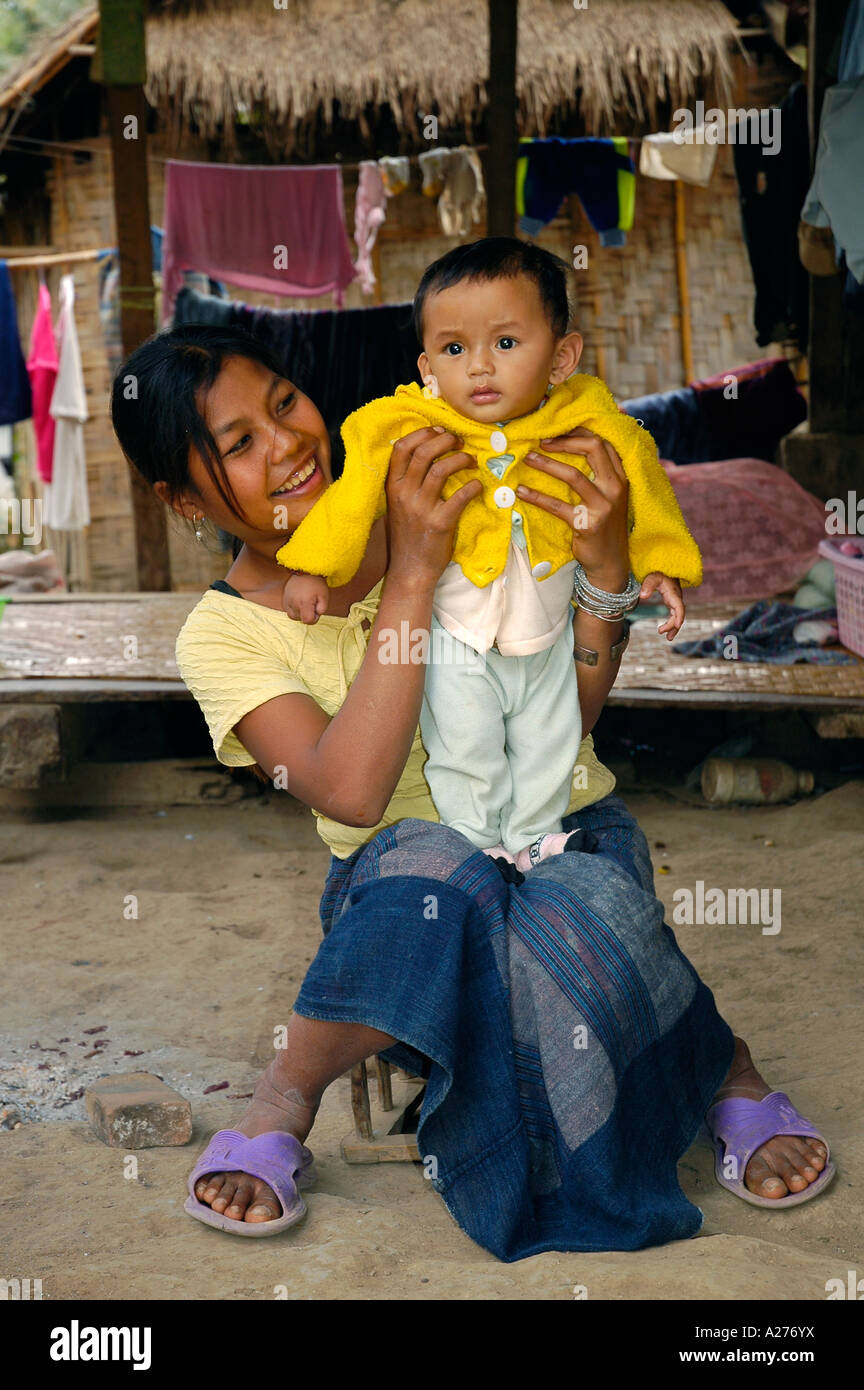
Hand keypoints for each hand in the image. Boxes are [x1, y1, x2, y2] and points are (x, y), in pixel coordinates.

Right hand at [282, 571, 329, 624]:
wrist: (303, 570)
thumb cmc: (315, 583)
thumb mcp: (324, 595)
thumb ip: (322, 609)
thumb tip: (316, 615)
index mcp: (304, 603)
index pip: (307, 621)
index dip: (314, 618)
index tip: (316, 609)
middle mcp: (293, 604)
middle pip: (301, 619)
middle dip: (307, 614)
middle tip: (311, 602)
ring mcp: (287, 602)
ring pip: (294, 616)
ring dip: (300, 612)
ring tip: (305, 601)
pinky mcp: (284, 600)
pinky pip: (289, 611)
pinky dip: (295, 609)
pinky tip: (299, 600)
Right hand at [385, 426, 481, 587]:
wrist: (410, 570)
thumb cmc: (407, 536)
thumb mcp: (398, 505)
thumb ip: (406, 482)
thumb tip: (426, 452)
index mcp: (392, 487)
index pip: (401, 448)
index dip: (422, 433)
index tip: (439, 431)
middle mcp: (404, 495)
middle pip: (424, 452)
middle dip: (445, 440)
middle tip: (459, 442)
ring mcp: (421, 509)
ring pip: (442, 469)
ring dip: (461, 459)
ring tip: (470, 460)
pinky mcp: (440, 523)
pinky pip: (461, 496)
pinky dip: (473, 486)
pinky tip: (477, 485)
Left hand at [515, 427, 629, 591]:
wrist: (611, 562)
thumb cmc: (605, 526)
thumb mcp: (609, 497)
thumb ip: (599, 474)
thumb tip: (573, 446)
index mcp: (620, 478)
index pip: (602, 443)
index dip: (579, 432)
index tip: (557, 430)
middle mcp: (615, 488)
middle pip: (592, 449)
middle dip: (564, 441)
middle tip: (541, 441)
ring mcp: (603, 506)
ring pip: (573, 476)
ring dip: (547, 464)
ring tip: (528, 459)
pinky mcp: (587, 524)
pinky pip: (557, 506)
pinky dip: (536, 497)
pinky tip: (521, 492)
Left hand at [640, 572, 684, 639]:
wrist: (662, 567)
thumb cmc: (658, 571)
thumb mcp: (652, 577)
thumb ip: (647, 585)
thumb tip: (643, 596)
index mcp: (673, 593)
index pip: (679, 607)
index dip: (679, 616)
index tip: (677, 625)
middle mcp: (676, 598)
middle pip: (678, 614)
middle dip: (673, 625)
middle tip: (661, 632)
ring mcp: (674, 600)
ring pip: (677, 616)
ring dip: (673, 627)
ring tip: (668, 638)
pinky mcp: (671, 600)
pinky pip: (673, 614)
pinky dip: (671, 622)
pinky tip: (665, 629)